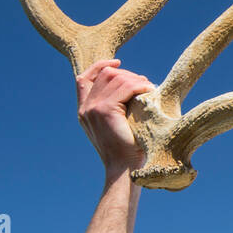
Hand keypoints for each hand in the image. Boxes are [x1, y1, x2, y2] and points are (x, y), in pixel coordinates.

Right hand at [75, 58, 155, 177]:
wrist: (125, 169)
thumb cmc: (128, 150)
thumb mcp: (117, 125)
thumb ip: (116, 106)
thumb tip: (132, 85)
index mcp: (84, 111)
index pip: (83, 78)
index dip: (100, 66)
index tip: (117, 62)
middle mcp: (85, 109)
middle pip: (104, 75)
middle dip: (126, 74)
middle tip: (143, 83)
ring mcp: (93, 109)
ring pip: (116, 78)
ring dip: (135, 79)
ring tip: (148, 87)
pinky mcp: (105, 111)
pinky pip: (125, 88)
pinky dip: (139, 85)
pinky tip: (149, 91)